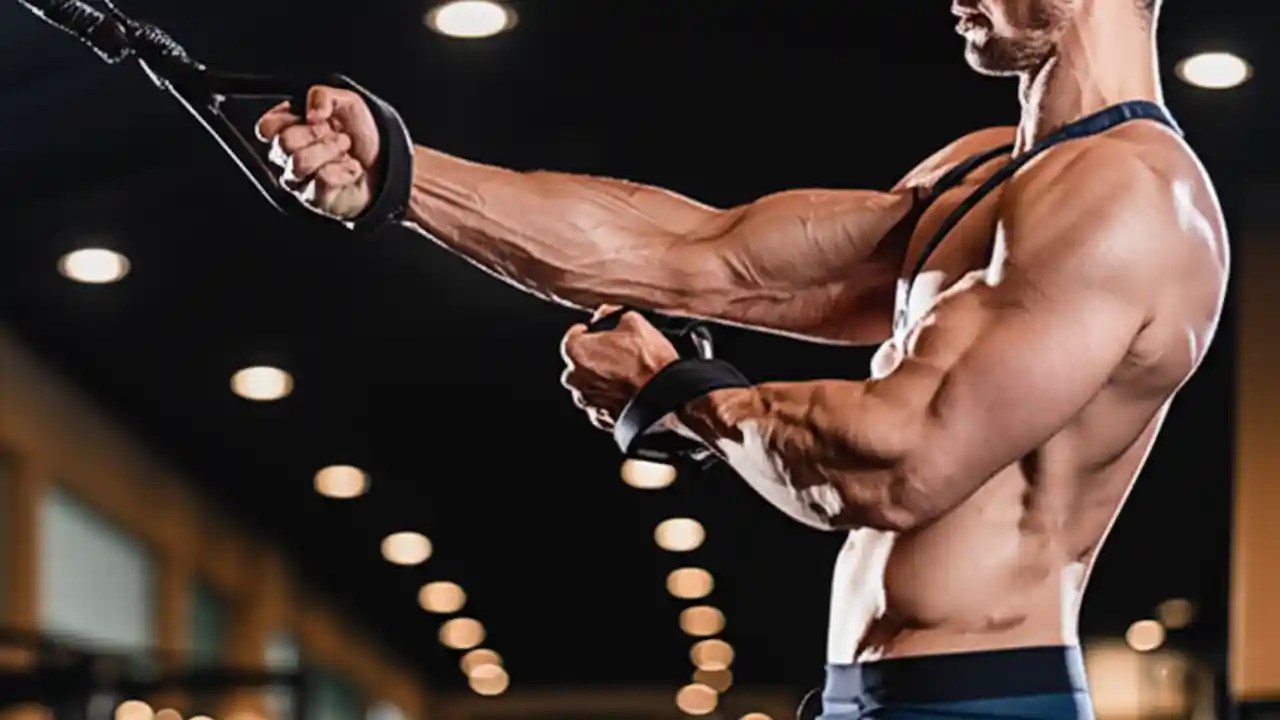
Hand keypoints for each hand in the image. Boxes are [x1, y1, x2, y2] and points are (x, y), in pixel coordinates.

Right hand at [255, 85, 382, 219]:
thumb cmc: (363, 136)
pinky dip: (344, 170)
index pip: (266, 127)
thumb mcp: (346, 102)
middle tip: (339, 135)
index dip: (288, 120)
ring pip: (299, 163)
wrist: (390, 165)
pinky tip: (353, 169)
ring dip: (330, 151)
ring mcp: (300, 181)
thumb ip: (323, 96)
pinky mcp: (316, 200)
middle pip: (282, 143)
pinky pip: (321, 180)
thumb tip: (311, 114)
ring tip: (347, 149)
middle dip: (316, 134)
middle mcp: (289, 158)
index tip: (316, 118)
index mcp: (290, 131)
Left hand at [560, 307, 680, 430]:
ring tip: (625, 374)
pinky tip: (627, 391)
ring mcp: (588, 401)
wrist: (666, 399)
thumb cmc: (649, 364)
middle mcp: (576, 379)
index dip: (586, 332)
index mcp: (577, 352)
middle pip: (578, 364)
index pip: (572, 337)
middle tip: (615, 353)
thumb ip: (613, 314)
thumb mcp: (635, 322)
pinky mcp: (601, 419)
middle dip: (593, 358)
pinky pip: (601, 405)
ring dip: (601, 379)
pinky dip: (610, 398)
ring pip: (589, 386)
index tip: (594, 331)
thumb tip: (606, 314)